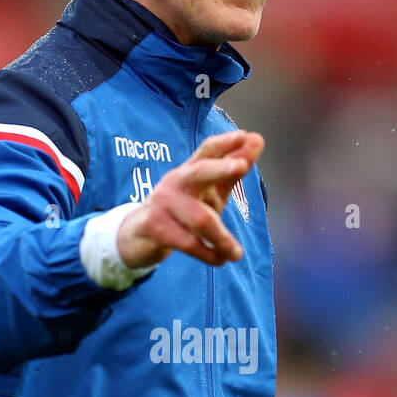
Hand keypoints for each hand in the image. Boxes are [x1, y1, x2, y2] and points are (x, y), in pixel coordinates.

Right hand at [116, 130, 262, 268]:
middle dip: (221, 169)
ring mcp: (163, 203)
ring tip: (237, 253)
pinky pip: (187, 242)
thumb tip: (257, 140)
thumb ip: (233, 169)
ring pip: (199, 219)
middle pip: (199, 172)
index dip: (225, 143)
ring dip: (222, 238)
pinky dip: (207, 253)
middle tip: (241, 166)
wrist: (138, 233)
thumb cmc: (183, 209)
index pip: (207, 151)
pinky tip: (219, 260)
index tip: (244, 135)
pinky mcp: (154, 226)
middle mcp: (176, 182)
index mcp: (190, 170)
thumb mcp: (208, 191)